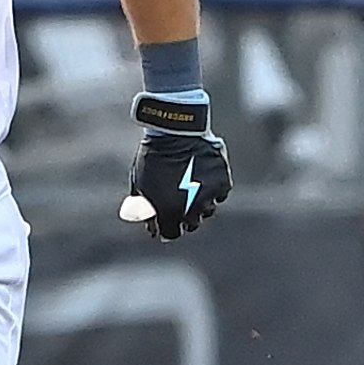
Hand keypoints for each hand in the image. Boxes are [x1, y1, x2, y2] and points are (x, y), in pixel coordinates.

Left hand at [122, 91, 231, 239]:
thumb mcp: (140, 184)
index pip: (171, 234)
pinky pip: (220, 193)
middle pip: (192, 224)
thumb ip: (144, 209)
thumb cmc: (153, 157)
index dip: (166, 228)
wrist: (175, 130)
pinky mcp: (223, 182)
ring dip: (200, 202)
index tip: (165, 220)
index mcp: (169, 212)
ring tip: (191, 184)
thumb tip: (150, 229)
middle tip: (179, 200)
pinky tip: (203, 175)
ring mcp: (209, 196)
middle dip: (184, 216)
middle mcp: (192, 209)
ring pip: (208, 210)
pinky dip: (213, 187)